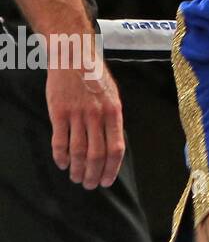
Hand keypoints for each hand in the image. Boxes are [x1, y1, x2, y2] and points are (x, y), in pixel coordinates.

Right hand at [46, 49, 124, 189]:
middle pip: (97, 154)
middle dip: (94, 174)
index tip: (107, 180)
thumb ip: (112, 118)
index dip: (112, 168)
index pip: (116, 147)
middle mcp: (97, 115)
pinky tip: (63, 164)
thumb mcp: (112, 94)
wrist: (74, 56)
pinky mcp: (59, 112)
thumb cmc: (94, 75)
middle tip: (90, 185)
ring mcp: (77, 114)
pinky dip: (61, 156)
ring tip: (77, 178)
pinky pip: (60, 141)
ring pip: (79, 151)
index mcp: (114, 111)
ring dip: (78, 169)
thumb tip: (113, 143)